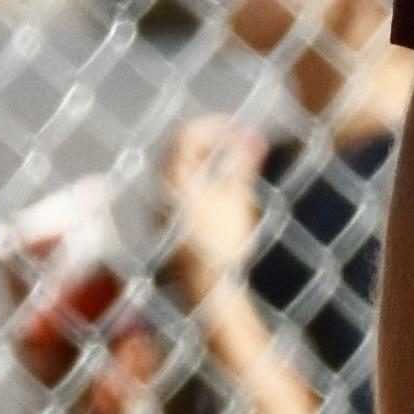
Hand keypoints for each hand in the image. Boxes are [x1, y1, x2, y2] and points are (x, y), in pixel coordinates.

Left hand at [152, 117, 269, 303]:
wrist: (208, 288)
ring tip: (238, 168)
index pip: (188, 134)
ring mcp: (160, 207)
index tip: (239, 129)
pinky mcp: (167, 223)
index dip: (216, 125)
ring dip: (210, 161)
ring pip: (182, 170)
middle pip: (182, 150)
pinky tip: (224, 192)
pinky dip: (203, 180)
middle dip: (214, 142)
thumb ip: (243, 161)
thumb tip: (253, 135)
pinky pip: (182, 189)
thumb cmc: (222, 241)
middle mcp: (160, 188)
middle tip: (242, 146)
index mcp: (173, 177)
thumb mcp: (237, 195)